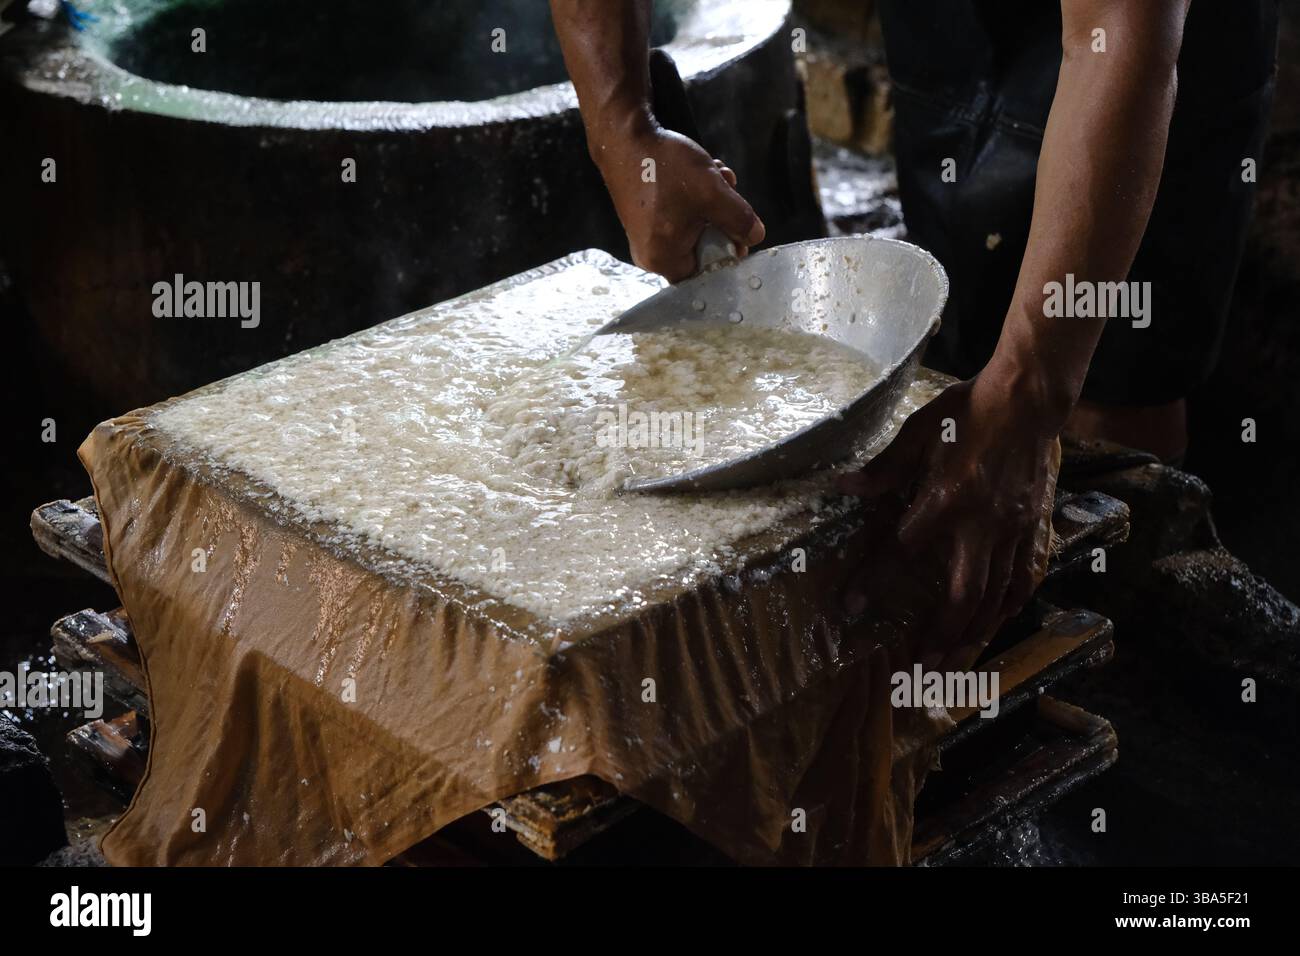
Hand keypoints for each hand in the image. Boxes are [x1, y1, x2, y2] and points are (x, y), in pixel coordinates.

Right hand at [591, 122, 765, 280]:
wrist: (625, 139)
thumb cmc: (665, 167)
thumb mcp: (712, 192)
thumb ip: (739, 219)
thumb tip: (755, 237)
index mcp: (663, 259)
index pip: (706, 273)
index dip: (728, 251)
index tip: (739, 227)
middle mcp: (650, 256)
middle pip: (701, 249)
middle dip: (720, 218)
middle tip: (728, 188)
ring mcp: (645, 238)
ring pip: (694, 229)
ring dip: (712, 203)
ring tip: (717, 173)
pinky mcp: (644, 221)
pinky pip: (679, 219)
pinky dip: (695, 200)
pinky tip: (702, 174)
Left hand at [837, 370, 1060, 662]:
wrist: (1030, 397)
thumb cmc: (969, 410)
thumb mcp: (920, 430)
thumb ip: (885, 467)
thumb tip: (845, 487)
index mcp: (948, 499)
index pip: (903, 551)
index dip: (875, 581)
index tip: (852, 606)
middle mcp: (982, 524)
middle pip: (963, 595)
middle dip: (941, 635)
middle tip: (921, 664)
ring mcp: (1013, 529)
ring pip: (996, 596)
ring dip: (974, 633)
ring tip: (954, 662)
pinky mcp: (1035, 526)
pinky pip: (1026, 577)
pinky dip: (1011, 606)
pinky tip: (998, 624)